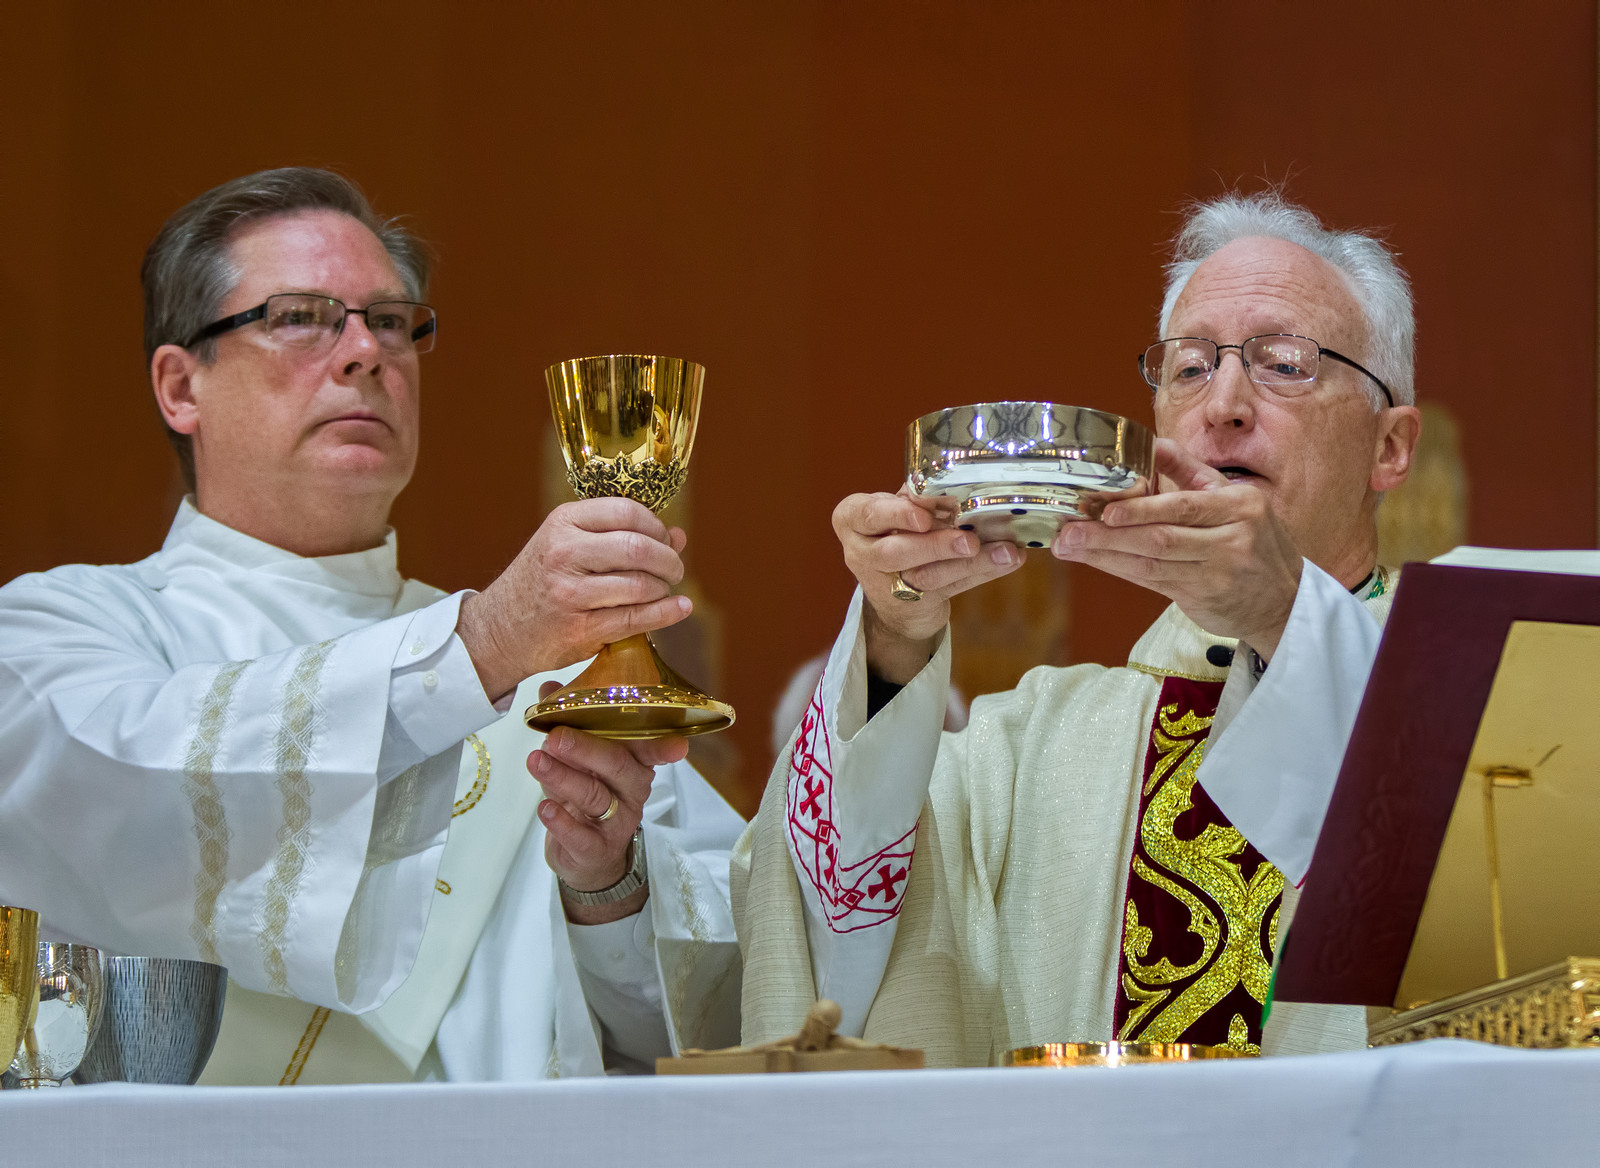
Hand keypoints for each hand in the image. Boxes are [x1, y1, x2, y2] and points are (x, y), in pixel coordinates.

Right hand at [457, 498, 691, 701]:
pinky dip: (666, 614)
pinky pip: (635, 619)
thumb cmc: (542, 581)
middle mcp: (564, 553)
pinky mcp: (579, 630)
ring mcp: (570, 593)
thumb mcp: (569, 545)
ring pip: (640, 585)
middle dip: (668, 560)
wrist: (499, 629)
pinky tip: (679, 608)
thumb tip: (678, 537)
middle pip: (637, 548)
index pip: (626, 512)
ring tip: (664, 590)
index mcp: (563, 522)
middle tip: (675, 569)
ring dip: (664, 589)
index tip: (666, 540)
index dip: (656, 526)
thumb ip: (620, 536)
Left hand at [530, 689, 687, 922]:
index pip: (650, 751)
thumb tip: (548, 689)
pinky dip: (561, 822)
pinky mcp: (595, 849)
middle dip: (586, 749)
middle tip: (556, 737)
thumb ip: (566, 726)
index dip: (663, 747)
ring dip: (563, 777)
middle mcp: (632, 792)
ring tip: (536, 761)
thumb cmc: (586, 797)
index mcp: (634, 764)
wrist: (587, 859)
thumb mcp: (575, 762)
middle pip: (616, 767)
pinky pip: (581, 836)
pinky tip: (544, 808)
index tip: (678, 745)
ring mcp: (616, 822)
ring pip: (594, 796)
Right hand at [833, 489, 1022, 682]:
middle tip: (969, 542)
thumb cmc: (898, 532)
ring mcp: (884, 583)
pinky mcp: (912, 604)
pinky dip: (981, 572)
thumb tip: (963, 490)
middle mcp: (860, 552)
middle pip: (894, 552)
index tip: (924, 517)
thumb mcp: (898, 510)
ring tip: (1002, 552)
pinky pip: (950, 587)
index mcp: (852, 519)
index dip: (897, 516)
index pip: (869, 514)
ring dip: (968, 563)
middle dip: (935, 546)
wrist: (891, 591)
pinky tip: (1005, 561)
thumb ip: (920, 501)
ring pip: (926, 575)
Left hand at [1052, 438, 1302, 658]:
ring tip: (1069, 546)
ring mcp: (1218, 574)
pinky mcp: (1203, 599)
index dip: (1141, 510)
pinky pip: (1153, 582)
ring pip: (1151, 563)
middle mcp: (1232, 539)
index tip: (1103, 510)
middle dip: (1108, 535)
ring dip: (1105, 555)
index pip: (1183, 506)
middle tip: (1067, 532)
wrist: (1285, 599)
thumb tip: (1151, 442)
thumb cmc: (1252, 541)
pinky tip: (1095, 561)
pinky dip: (1120, 570)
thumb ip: (1189, 471)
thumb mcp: (1232, 498)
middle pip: (1161, 538)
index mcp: (1239, 505)